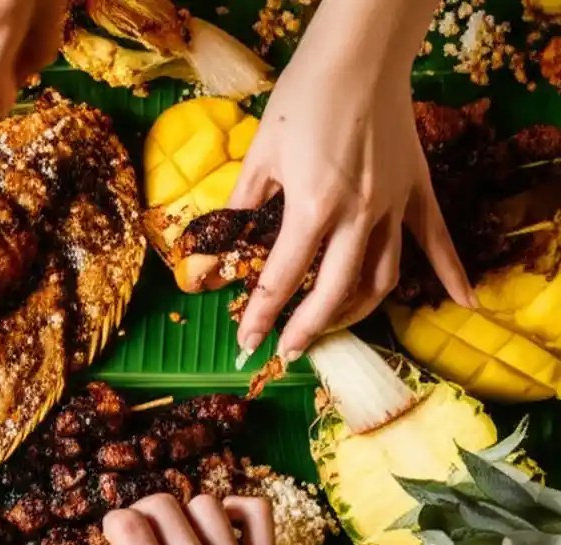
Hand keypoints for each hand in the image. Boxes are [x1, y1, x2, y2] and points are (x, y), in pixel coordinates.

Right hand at [103, 494, 336, 544]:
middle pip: (162, 505)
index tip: (118, 535)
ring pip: (205, 503)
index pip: (127, 527)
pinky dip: (238, 508)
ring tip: (186, 537)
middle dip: (144, 512)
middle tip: (147, 534)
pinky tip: (224, 527)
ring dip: (187, 515)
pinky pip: (258, 513)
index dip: (115, 523)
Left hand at [229, 0, 471, 362]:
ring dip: (358, 308)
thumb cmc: (303, 99)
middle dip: (310, 327)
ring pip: (383, 275)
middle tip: (289, 349)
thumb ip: (242, 207)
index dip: (261, 314)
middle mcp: (357, 215)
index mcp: (312, 207)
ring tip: (334, 325)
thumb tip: (221, 248)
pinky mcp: (416, 190)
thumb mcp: (260, 155)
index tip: (248, 340)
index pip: (282, 277)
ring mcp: (393, 205)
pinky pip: (436, 238)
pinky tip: (462, 301)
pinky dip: (450, 271)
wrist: (359, 56)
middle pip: (335, 290)